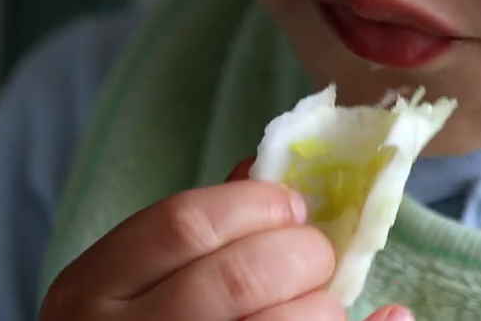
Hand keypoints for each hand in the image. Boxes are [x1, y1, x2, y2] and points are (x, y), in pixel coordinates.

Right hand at [40, 159, 412, 320]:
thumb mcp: (133, 279)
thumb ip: (196, 231)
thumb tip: (271, 173)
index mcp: (92, 288)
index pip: (186, 222)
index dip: (256, 204)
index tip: (291, 208)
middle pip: (239, 276)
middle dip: (301, 256)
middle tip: (314, 259)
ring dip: (321, 308)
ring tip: (318, 306)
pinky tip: (388, 319)